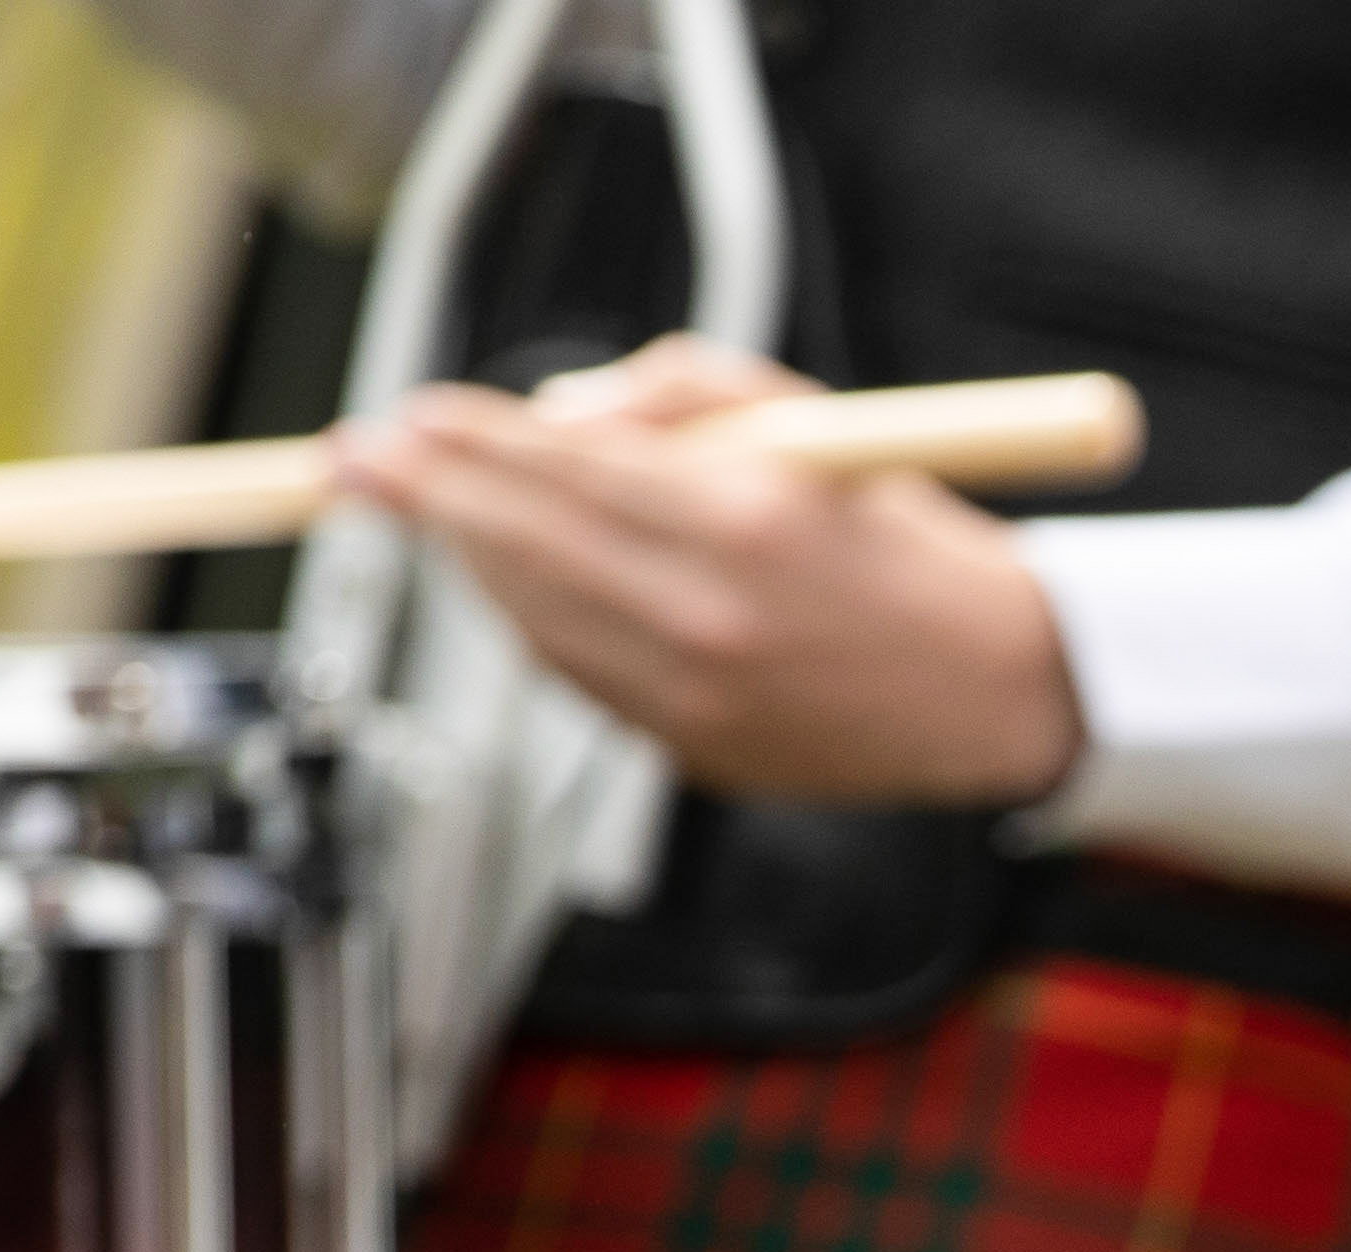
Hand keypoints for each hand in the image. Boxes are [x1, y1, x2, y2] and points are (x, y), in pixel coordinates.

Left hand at [327, 334, 1087, 804]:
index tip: (403, 418)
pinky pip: (577, 679)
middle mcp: (712, 615)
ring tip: (431, 514)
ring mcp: (699, 698)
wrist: (1001, 691)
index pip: (561, 468)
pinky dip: (531, 626)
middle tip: (349, 460)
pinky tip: (510, 585)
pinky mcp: (697, 753)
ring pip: (533, 621)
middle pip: (521, 548)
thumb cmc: (906, 542)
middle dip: (425, 498)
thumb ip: (680, 399)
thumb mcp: (818, 426)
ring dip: (471, 564)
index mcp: (748, 518)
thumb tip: (556, 416)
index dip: (464, 441)